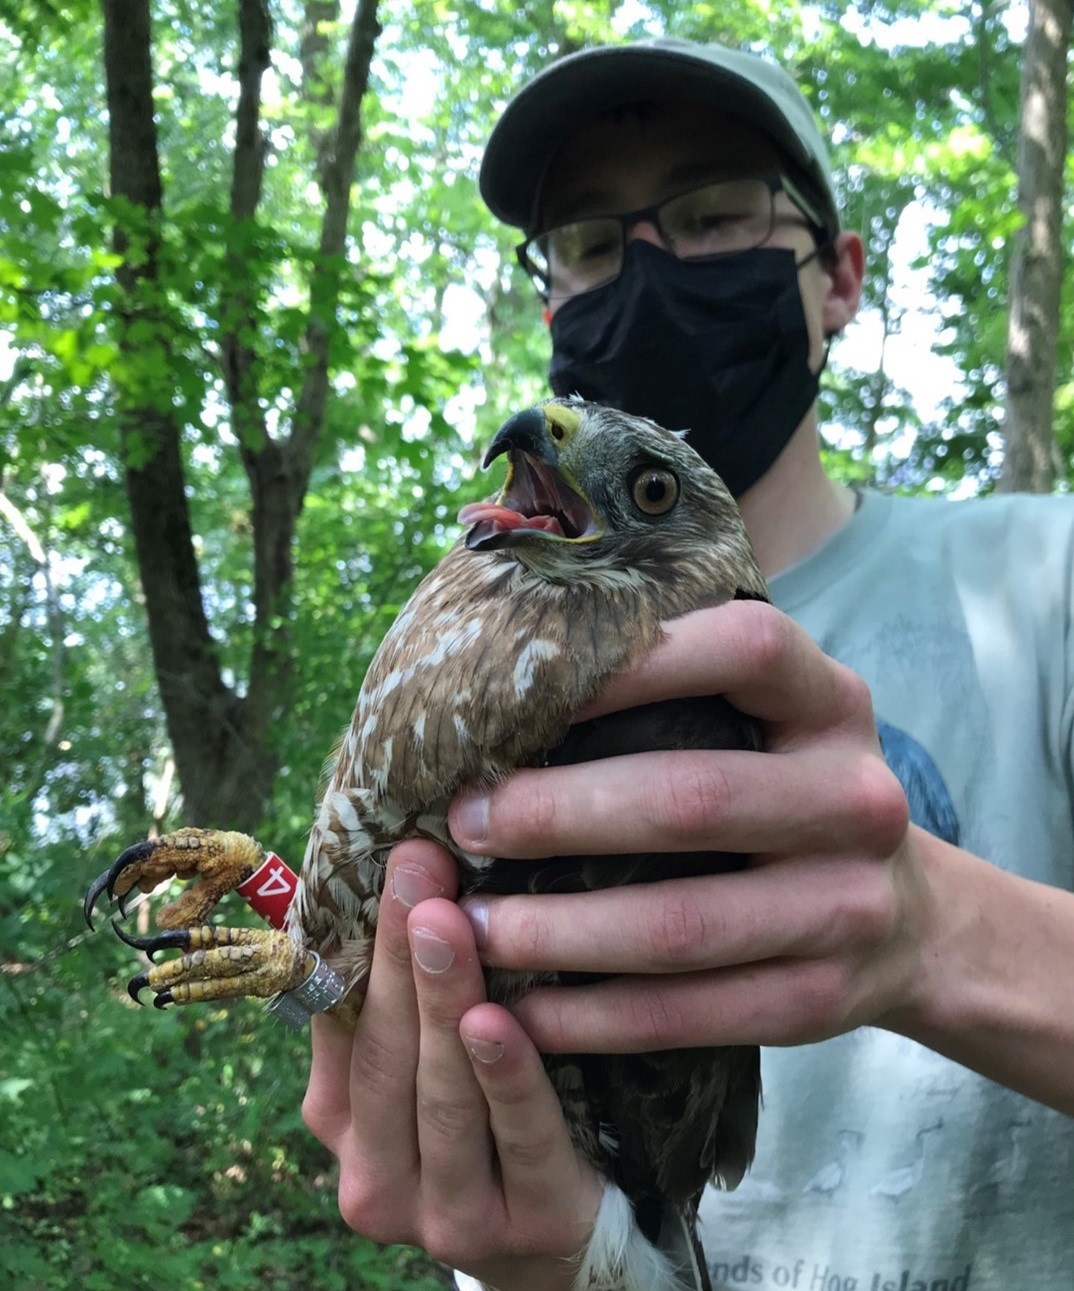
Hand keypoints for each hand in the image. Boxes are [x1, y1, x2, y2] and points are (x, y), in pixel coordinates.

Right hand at [302, 840, 602, 1290]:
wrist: (549, 1235)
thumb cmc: (478, 1119)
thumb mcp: (418, 1067)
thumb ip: (395, 996)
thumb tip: (393, 870)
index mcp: (341, 1121)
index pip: (343, 1022)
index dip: (365, 940)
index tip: (391, 858)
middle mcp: (375, 1178)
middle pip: (387, 1054)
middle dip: (401, 954)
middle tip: (417, 869)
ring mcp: (446, 1214)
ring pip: (443, 1095)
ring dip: (442, 1002)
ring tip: (446, 923)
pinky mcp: (526, 1224)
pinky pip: (519, 1138)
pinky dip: (507, 1075)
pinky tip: (498, 1021)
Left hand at [447, 599, 929, 1053]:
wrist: (910, 919)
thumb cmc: (788, 792)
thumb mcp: (772, 720)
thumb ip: (681, 693)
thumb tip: (512, 682)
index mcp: (832, 702)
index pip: (741, 650)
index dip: (632, 662)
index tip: (520, 690)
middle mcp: (857, 799)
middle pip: (690, 800)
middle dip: (557, 812)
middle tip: (465, 823)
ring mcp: (849, 907)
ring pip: (679, 928)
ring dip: (555, 930)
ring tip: (468, 925)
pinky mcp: (824, 1001)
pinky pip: (688, 1016)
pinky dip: (591, 1018)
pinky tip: (521, 1011)